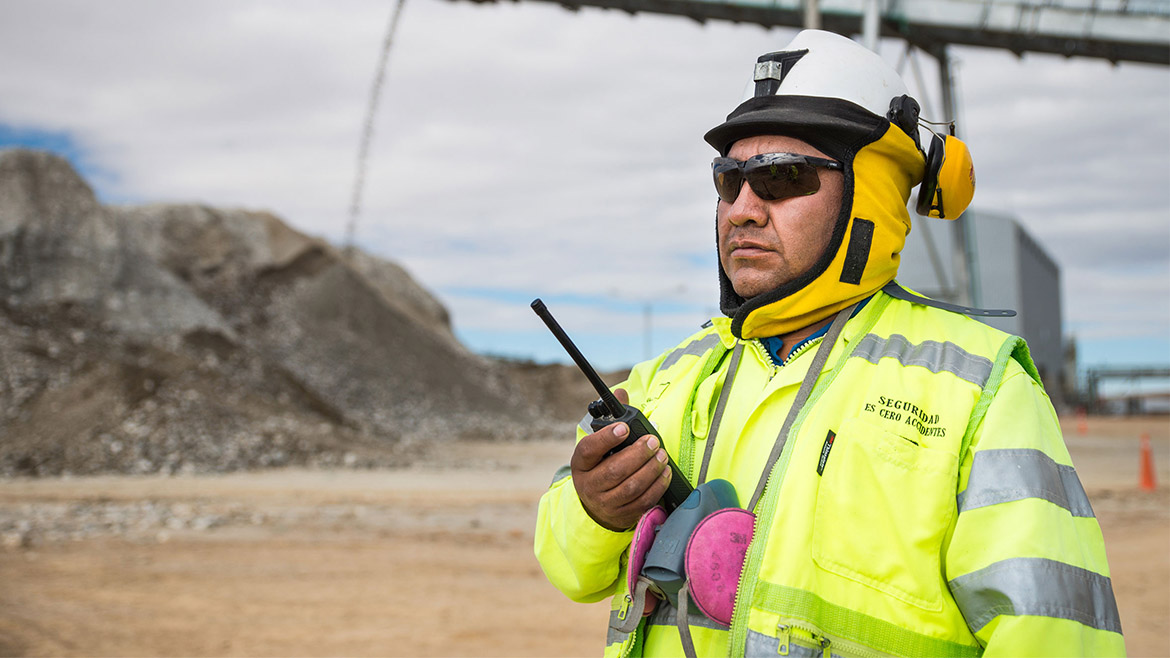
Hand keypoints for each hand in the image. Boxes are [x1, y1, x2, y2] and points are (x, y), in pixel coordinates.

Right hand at [571, 388, 672, 530]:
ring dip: (651, 470)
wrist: (597, 504)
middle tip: (654, 442)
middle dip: (638, 454)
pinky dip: (657, 487)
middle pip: (615, 470)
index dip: (606, 438)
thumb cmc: (602, 466)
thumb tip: (622, 392)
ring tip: (662, 456)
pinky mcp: (622, 515)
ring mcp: (605, 503)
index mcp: (581, 464)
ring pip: (631, 487)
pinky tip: (665, 473)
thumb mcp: (599, 446)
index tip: (624, 427)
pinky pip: (643, 502)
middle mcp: (590, 485)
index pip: (589, 450)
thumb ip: (612, 418)